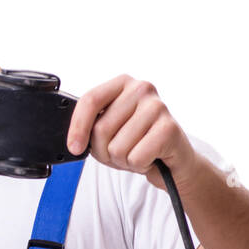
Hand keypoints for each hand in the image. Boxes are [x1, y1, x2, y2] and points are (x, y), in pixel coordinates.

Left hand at [66, 74, 207, 194]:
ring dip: (124, 161)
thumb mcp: (110, 131)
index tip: (74, 148)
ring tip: (138, 153)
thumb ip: (93, 127)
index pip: (90, 100)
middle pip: (101, 128)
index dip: (78, 127)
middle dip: (106, 152)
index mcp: (122, 83)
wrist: (173, 161)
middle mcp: (141, 88)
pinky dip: (140, 165)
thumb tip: (76, 142)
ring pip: (117, 148)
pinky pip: (136, 157)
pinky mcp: (169, 128)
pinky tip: (151, 157)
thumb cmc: (138, 143)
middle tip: (121, 152)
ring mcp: (157, 106)